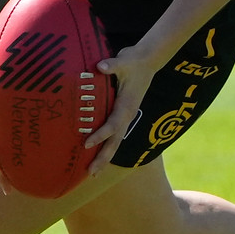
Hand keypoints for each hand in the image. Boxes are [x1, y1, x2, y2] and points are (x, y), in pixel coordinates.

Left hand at [83, 44, 161, 176]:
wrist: (148, 61)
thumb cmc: (134, 61)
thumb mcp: (124, 60)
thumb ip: (112, 65)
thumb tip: (100, 66)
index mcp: (127, 106)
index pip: (112, 125)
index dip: (100, 135)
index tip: (86, 144)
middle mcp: (128, 115)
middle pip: (115, 142)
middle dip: (103, 158)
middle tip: (90, 173)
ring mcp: (127, 117)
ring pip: (116, 142)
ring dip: (104, 157)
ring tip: (93, 172)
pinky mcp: (124, 115)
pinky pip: (114, 135)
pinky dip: (106, 147)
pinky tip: (97, 155)